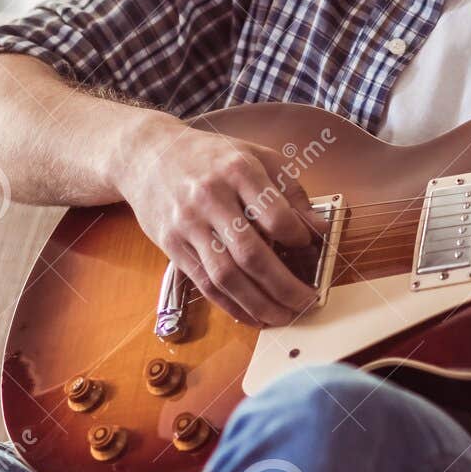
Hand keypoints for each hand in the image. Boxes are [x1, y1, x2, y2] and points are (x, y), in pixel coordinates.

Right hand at [114, 114, 326, 326]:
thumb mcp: (258, 157)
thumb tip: (321, 229)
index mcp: (238, 172)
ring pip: (226, 275)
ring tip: (284, 316)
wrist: (149, 155)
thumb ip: (291, 192)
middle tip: (307, 301)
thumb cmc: (213, 157)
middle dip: (283, 285)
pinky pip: (204, 283)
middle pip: (251, 253)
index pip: (275, 216)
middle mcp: (211, 200)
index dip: (298, 238)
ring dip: (258, 303)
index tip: (311, 247)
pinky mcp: (172, 246)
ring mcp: (188, 225)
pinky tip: (253, 315)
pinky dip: (231, 304)